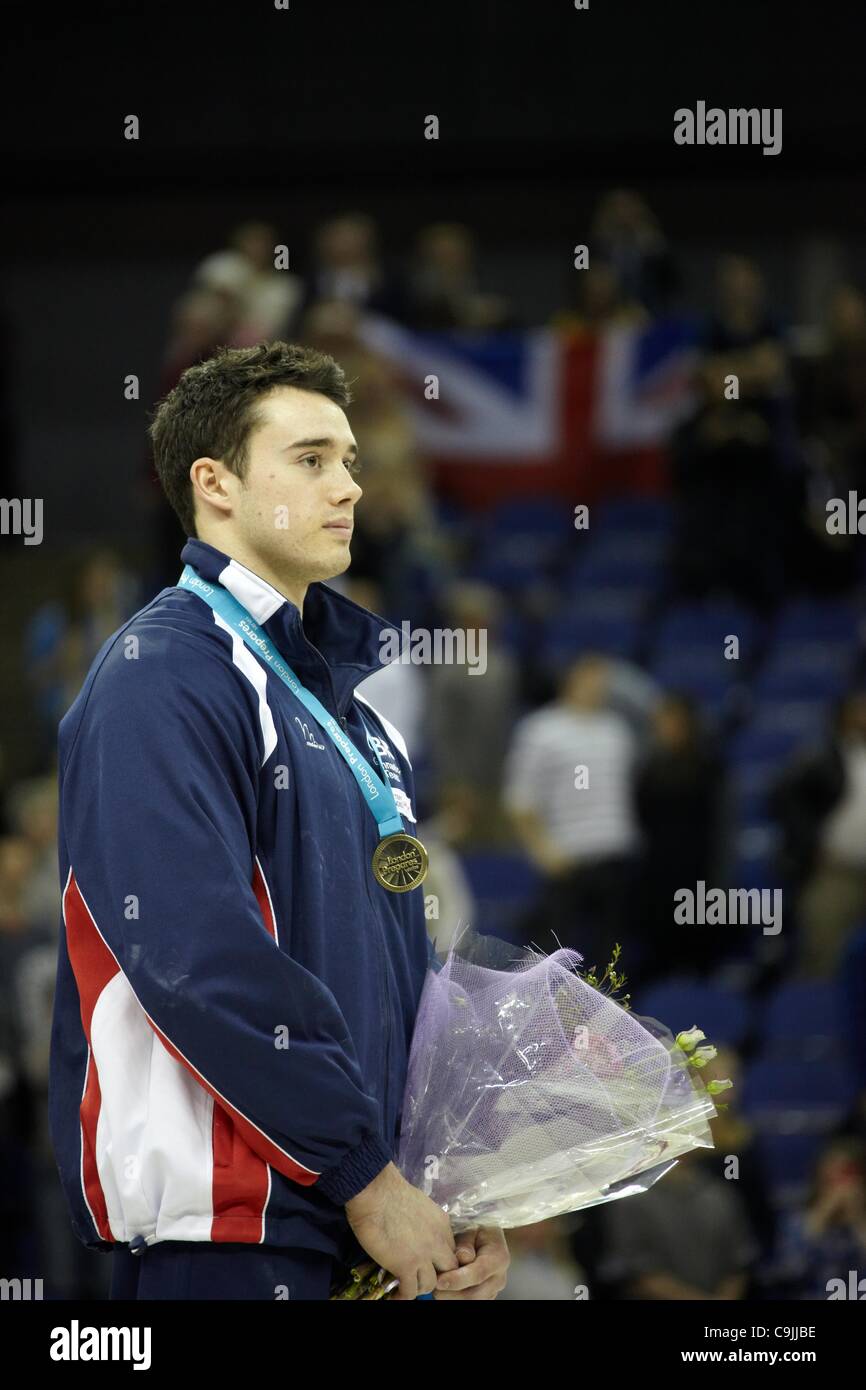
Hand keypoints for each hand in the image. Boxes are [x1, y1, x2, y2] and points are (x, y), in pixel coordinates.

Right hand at [345, 1162, 458, 1301]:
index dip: (439, 1258)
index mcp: (442, 1224)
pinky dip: (403, 1296)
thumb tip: (418, 1230)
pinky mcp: (406, 1267)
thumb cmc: (390, 1191)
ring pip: (431, 1284)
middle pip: (449, 1270)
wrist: (376, 1193)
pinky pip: (411, 1293)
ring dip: (419, 1286)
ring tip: (407, 1285)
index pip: (450, 1250)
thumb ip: (424, 1220)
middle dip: (437, 1275)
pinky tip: (395, 1294)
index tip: (427, 1261)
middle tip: (420, 1275)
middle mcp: (438, 1241)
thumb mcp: (419, 1203)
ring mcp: (423, 1256)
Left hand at [433, 1226, 509, 1299]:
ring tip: (437, 1284)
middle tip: (433, 1284)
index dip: (458, 1279)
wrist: (488, 1236)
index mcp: (499, 1257)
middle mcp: (499, 1278)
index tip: (439, 1281)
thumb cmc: (477, 1229)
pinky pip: (468, 1303)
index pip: (478, 1273)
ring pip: (470, 1302)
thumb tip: (461, 1258)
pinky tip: (444, 1287)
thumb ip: (466, 1241)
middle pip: (474, 1294)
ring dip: (450, 1297)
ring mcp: (492, 1290)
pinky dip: (454, 1297)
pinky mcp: (484, 1297)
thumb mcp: (472, 1227)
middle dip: (451, 1293)